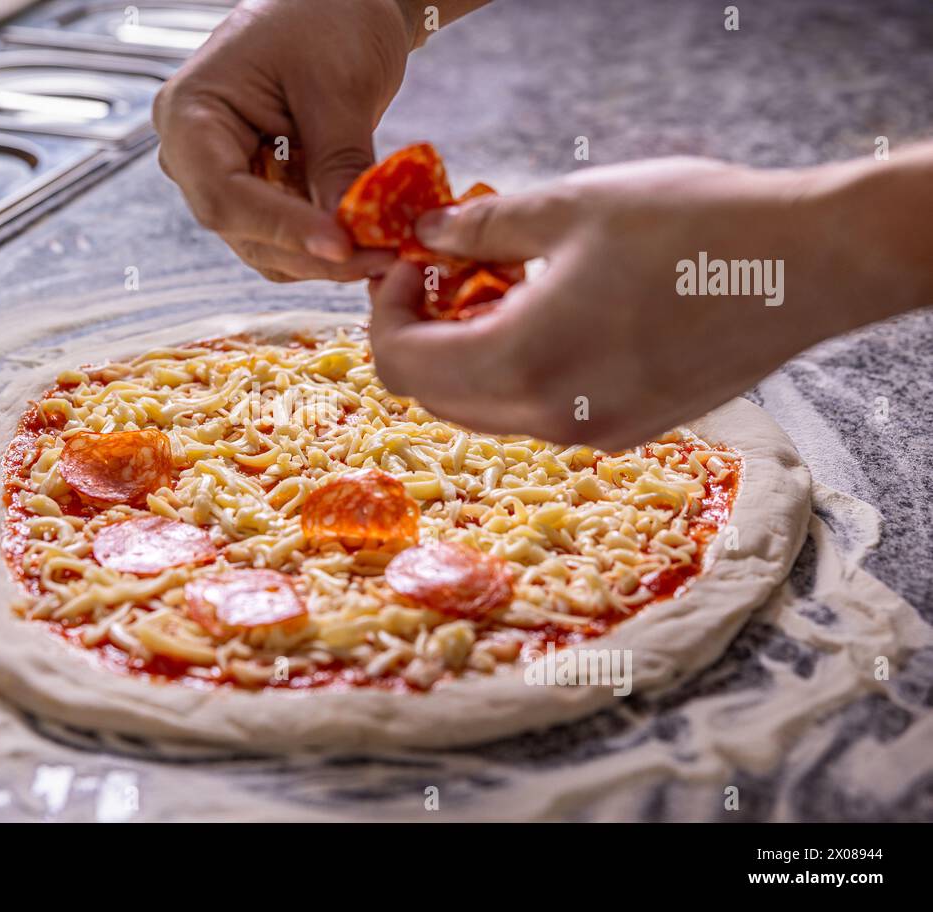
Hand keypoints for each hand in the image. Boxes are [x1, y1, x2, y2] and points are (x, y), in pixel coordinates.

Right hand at [153, 0, 416, 281]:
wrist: (337, 4)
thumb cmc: (325, 16)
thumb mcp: (337, 86)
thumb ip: (338, 162)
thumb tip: (349, 235)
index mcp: (190, 116)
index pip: (225, 195)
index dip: (283, 229)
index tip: (341, 246)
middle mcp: (194, 158)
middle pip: (244, 231)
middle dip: (313, 252)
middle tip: (381, 258)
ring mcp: (224, 180)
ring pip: (267, 248)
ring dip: (325, 259)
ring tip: (386, 252)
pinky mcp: (258, 194)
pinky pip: (286, 240)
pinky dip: (328, 246)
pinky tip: (371, 241)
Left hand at [370, 156, 906, 449]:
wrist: (809, 267)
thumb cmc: (694, 227)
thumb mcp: (571, 207)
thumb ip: (482, 229)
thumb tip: (427, 235)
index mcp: (524, 363)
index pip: (403, 367)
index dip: (385, 314)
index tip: (408, 266)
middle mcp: (552, 419)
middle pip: (436, 398)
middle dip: (419, 337)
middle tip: (442, 275)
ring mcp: (594, 434)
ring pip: (487, 410)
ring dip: (468, 354)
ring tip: (501, 286)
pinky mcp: (630, 430)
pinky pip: (540, 412)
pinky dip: (518, 370)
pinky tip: (550, 312)